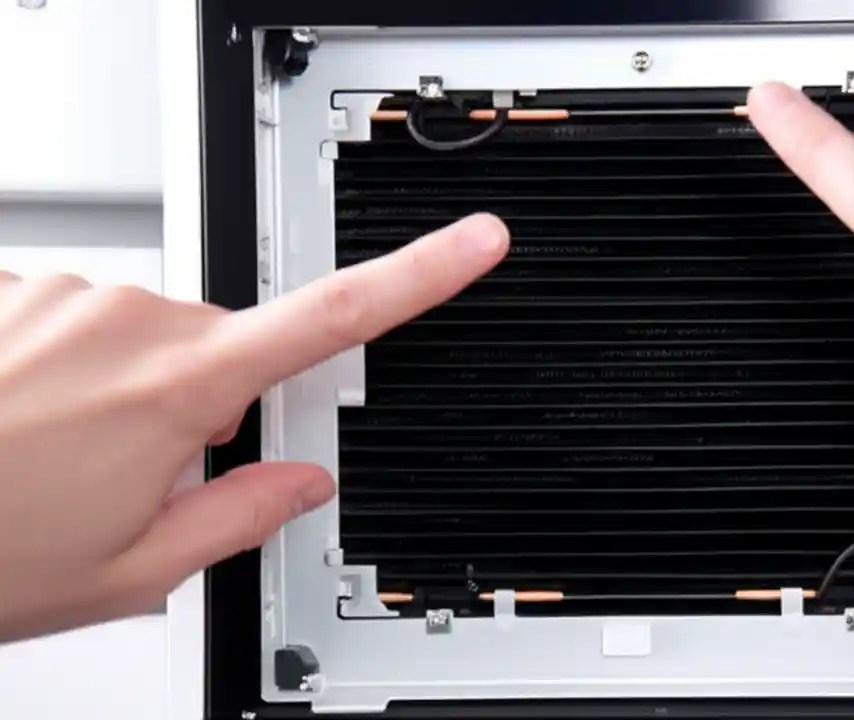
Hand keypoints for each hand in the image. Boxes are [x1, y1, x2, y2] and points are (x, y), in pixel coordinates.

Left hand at [0, 214, 508, 640]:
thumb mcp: (132, 571)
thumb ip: (242, 516)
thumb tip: (302, 483)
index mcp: (178, 390)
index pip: (333, 320)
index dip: (420, 278)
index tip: (472, 242)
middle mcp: (127, 318)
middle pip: (221, 345)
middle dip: (199, 406)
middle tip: (130, 480)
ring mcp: (62, 294)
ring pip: (144, 337)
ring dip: (123, 394)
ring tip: (54, 461)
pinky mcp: (13, 288)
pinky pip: (75, 323)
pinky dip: (63, 373)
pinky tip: (18, 426)